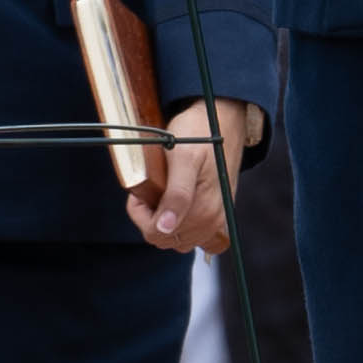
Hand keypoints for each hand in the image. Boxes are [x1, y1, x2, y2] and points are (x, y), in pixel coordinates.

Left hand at [125, 98, 261, 255]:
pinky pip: (196, 238)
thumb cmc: (198, 134)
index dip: (140, 213)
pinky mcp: (219, 217)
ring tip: (164, 192)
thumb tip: (166, 228)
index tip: (141, 190)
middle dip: (151, 216)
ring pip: (177, 240)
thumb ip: (176, 195)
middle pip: (165, 239)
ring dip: (164, 221)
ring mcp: (218, 221)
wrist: (222, 122)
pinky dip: (183, 227)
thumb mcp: (183, 157)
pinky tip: (178, 208)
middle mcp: (213, 222)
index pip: (156, 234)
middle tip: (153, 187)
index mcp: (203, 211)